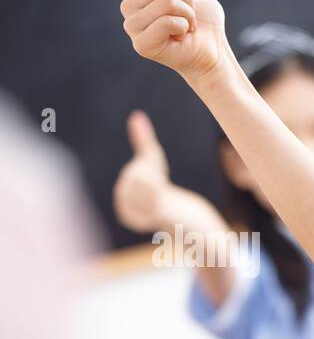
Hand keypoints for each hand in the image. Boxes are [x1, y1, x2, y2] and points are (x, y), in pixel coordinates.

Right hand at [112, 110, 175, 232]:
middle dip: (157, 188)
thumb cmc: (159, 179)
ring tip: (158, 200)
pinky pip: (148, 215)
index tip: (157, 178)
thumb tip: (136, 115)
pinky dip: (156, 213)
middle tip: (160, 191)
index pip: (140, 175)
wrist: (167, 207)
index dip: (154, 176)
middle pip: (144, 188)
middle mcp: (121, 196)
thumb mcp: (153, 158)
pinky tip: (156, 211)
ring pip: (147, 203)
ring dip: (158, 201)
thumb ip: (143, 138)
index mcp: (124, 180)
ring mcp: (126, 210)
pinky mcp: (134, 223)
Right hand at [120, 0, 228, 82]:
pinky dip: (183, 27)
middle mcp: (129, 6)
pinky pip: (166, 22)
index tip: (187, 2)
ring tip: (186, 28)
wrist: (215, 52)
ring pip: (166, 1)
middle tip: (189, 17)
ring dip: (187, 15)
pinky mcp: (141, 44)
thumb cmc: (203, 22)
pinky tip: (181, 37)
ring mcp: (132, 25)